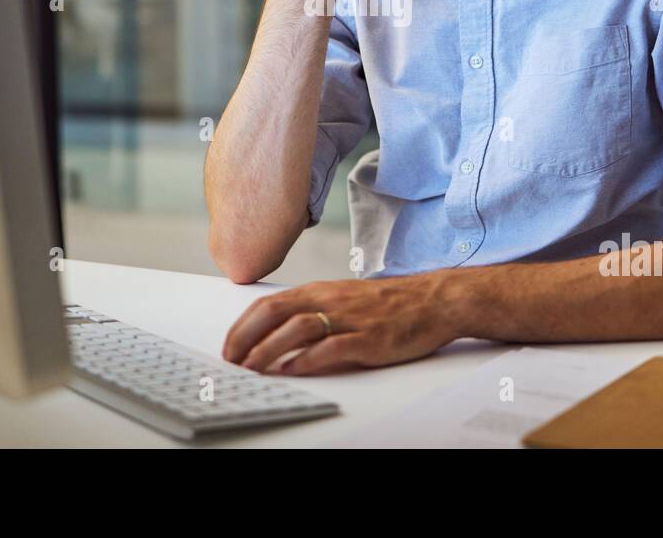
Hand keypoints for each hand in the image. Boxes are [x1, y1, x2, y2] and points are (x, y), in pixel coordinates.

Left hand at [222, 273, 458, 375]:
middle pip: (276, 312)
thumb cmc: (387, 304)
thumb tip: (276, 333)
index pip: (269, 304)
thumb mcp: (342, 299)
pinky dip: (309, 359)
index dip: (243, 326)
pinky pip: (332, 347)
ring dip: (269, 349)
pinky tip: (293, 369)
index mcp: (320, 291)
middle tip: (232, 360)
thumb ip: (312, 312)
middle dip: (246, 337)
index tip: (229, 346)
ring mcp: (349, 319)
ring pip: (298, 328)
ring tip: (252, 368)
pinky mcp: (369, 338)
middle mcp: (330, 300)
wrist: (433, 300)